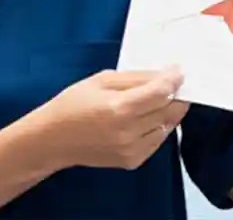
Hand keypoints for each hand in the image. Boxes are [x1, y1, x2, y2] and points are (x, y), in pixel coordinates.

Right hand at [30, 68, 188, 171]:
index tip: (178, 71)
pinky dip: (158, 126)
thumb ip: (135, 78)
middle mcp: (129, 132)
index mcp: (119, 108)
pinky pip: (158, 140)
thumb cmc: (73, 103)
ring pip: (168, 126)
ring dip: (167, 111)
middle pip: (169, 110)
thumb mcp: (101, 80)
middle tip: (172, 84)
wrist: (54, 139)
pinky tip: (144, 118)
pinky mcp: (133, 161)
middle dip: (175, 95)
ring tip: (156, 100)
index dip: (173, 80)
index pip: (160, 93)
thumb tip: (165, 75)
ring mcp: (132, 150)